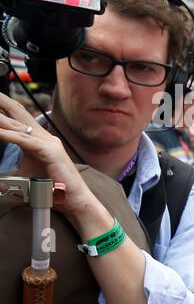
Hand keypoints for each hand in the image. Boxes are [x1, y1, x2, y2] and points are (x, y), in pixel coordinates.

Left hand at [0, 92, 107, 233]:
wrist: (76, 201)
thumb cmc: (54, 190)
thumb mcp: (28, 175)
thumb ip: (15, 167)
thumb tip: (1, 177)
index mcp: (41, 140)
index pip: (19, 118)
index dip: (5, 107)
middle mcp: (46, 138)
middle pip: (19, 113)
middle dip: (2, 101)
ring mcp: (49, 144)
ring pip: (18, 125)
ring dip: (0, 118)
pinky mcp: (50, 153)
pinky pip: (24, 141)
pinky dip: (8, 135)